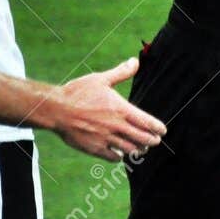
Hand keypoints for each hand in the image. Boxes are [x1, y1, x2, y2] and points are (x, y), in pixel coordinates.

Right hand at [52, 58, 166, 161]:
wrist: (57, 109)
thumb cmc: (78, 92)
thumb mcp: (101, 79)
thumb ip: (120, 73)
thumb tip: (135, 61)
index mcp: (121, 109)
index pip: (146, 122)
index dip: (157, 128)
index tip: (162, 131)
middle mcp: (116, 126)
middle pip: (142, 138)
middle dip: (151, 141)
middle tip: (155, 141)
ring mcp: (106, 139)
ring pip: (129, 150)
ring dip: (138, 150)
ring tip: (142, 149)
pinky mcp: (95, 149)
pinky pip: (113, 157)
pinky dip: (119, 157)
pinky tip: (120, 154)